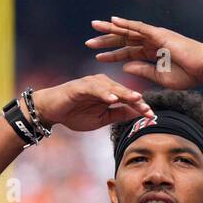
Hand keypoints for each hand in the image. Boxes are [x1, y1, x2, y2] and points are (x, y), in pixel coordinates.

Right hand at [29, 74, 153, 132]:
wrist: (51, 111)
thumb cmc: (74, 114)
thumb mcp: (101, 119)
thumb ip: (118, 114)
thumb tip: (136, 114)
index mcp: (109, 91)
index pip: (128, 99)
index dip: (140, 107)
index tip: (151, 117)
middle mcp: (103, 84)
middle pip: (124, 91)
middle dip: (136, 101)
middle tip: (148, 109)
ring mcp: (92, 83)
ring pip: (112, 88)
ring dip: (125, 94)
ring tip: (136, 100)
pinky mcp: (80, 85)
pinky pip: (95, 89)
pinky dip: (104, 93)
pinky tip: (113, 99)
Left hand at [85, 16, 202, 90]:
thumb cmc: (188, 75)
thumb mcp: (159, 76)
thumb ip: (142, 70)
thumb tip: (124, 66)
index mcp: (151, 53)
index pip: (127, 52)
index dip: (112, 54)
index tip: (97, 56)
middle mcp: (151, 42)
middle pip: (124, 40)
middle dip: (106, 40)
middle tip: (88, 41)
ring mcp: (154, 36)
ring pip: (128, 31)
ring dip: (111, 29)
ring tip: (94, 27)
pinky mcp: (159, 34)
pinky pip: (139, 28)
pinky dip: (126, 24)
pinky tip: (113, 21)